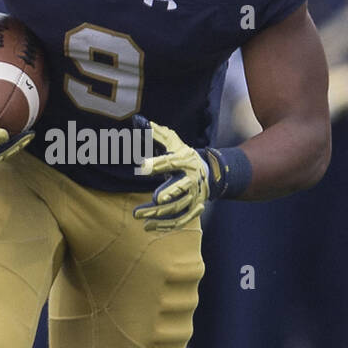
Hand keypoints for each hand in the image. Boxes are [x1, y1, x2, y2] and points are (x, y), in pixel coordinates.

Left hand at [132, 117, 209, 231]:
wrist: (209, 173)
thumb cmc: (184, 156)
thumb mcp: (173, 142)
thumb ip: (156, 133)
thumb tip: (139, 120)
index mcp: (186, 161)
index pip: (171, 162)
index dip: (157, 165)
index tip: (142, 167)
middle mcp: (192, 180)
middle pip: (180, 190)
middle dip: (166, 196)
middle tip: (153, 200)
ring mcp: (194, 197)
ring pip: (178, 209)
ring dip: (158, 214)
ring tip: (138, 215)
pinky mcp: (193, 209)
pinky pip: (180, 221)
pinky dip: (165, 226)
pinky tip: (148, 227)